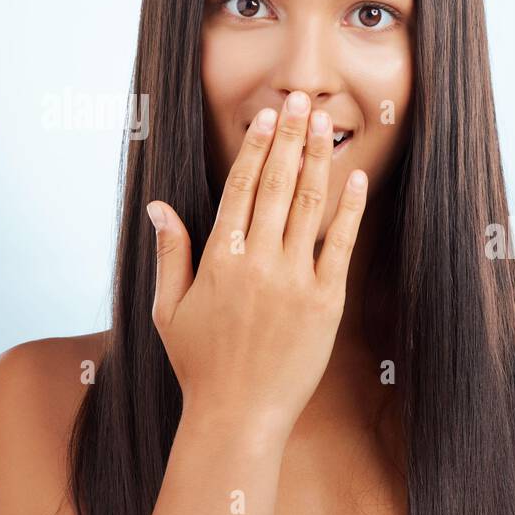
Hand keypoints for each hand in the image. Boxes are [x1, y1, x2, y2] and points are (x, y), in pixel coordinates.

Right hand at [145, 90, 368, 440]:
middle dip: (291, 137)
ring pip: (309, 205)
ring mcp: (295, 279)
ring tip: (326, 124)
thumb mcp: (168, 308)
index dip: (256, 147)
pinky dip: (349, 209)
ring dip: (318, 160)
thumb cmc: (200, 364)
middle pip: (277, 184)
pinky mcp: (326, 300)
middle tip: (303, 100)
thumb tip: (160, 205)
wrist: (239, 415)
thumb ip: (170, 252)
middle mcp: (257, 261)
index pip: (240, 187)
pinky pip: (339, 244)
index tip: (267, 116)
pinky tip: (355, 179)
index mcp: (218, 258)